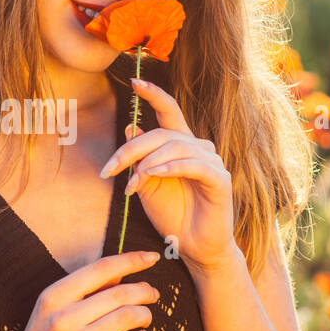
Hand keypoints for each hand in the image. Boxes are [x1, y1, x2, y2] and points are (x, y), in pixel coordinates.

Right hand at [0, 251, 159, 330]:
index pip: (101, 269)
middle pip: (120, 293)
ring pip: (128, 317)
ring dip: (145, 314)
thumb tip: (121, 273)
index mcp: (54, 297)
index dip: (131, 260)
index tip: (151, 257)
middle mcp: (64, 317)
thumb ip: (86, 290)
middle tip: (153, 294)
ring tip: (146, 317)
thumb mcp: (52, 310)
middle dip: (144, 290)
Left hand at [99, 77, 238, 274]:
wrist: (194, 248)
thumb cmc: (172, 217)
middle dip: (131, 150)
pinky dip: (172, 167)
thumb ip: (139, 159)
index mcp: (181, 146)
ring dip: (148, 163)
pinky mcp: (220, 180)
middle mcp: (199, 148)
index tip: (134, 81)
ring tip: (133, 183)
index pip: (169, 112)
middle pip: (162, 134)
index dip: (154, 94)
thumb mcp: (148, 185)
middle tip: (109, 169)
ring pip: (176, 147)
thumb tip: (130, 125)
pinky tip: (156, 174)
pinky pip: (195, 164)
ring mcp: (212, 162)